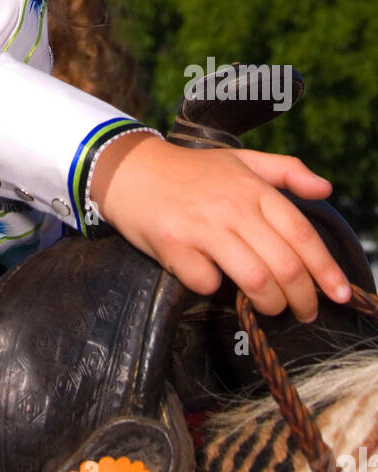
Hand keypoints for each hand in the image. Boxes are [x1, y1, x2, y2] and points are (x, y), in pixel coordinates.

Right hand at [89, 134, 352, 322]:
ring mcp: (202, 226)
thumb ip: (286, 170)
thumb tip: (326, 189)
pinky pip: (207, 283)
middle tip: (306, 312)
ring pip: (255, 280)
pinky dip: (216, 291)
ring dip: (270, 304)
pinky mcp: (173, 245)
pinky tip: (213, 282)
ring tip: (272, 308)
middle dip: (303, 298)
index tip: (340, 294)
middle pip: (285, 265)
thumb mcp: (240, 159)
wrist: (130, 170)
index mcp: (253, 188)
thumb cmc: (191, 170)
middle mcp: (232, 206)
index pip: (302, 234)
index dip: (326, 269)